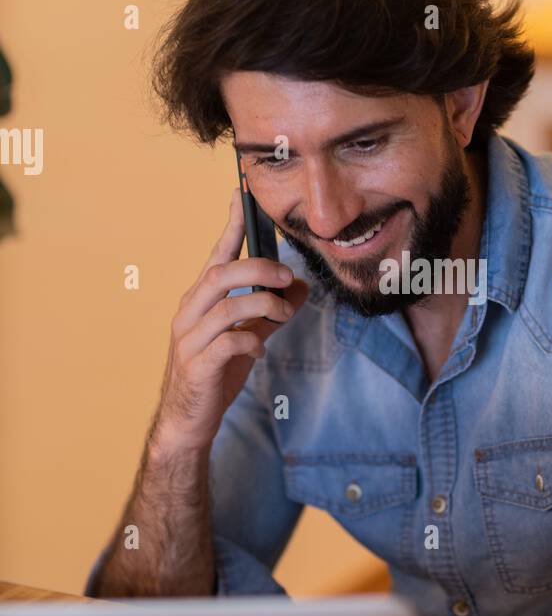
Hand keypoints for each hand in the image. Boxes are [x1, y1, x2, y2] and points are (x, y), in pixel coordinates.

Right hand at [152, 188, 308, 452]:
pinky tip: (258, 353)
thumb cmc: (214, 374)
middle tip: (287, 278)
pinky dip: (249, 343)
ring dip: (262, 306)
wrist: (186, 421)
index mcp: (199, 300)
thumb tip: (302, 288)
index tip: (243, 194)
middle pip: (220, 275)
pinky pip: (226, 344)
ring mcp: (189, 340)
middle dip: (258, 269)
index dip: (231, 225)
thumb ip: (270, 313)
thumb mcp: (247, 337)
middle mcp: (189, 313)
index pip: (217, 255)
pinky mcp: (196, 366)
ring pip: (225, 307)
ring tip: (283, 316)